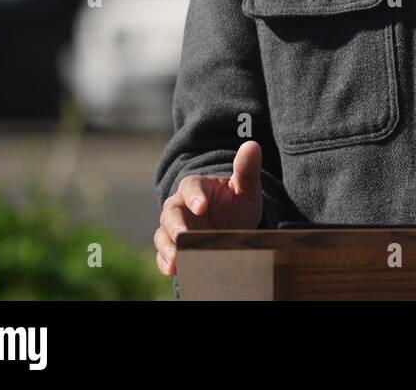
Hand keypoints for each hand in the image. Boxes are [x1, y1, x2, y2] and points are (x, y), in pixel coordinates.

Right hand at [154, 140, 263, 276]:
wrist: (233, 227)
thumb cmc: (237, 204)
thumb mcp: (246, 189)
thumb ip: (247, 170)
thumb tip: (253, 145)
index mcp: (197, 188)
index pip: (191, 188)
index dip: (195, 197)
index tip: (202, 207)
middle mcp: (180, 207)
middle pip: (170, 214)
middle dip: (175, 226)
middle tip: (183, 237)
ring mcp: (174, 229)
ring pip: (163, 235)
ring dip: (167, 248)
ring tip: (176, 261)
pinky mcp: (173, 249)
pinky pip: (163, 256)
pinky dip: (165, 263)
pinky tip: (173, 270)